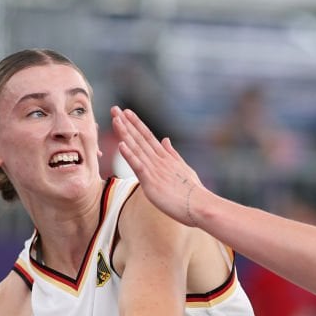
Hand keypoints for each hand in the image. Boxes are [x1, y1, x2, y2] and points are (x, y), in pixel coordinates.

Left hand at [110, 106, 204, 226]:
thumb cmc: (193, 192)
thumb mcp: (183, 168)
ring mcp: (155, 170)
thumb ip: (172, 154)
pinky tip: (120, 144)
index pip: (148, 137)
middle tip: (114, 109)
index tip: (126, 112)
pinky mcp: (152, 182)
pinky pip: (138, 166)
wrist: (201, 205)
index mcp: (166, 158)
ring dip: (125, 134)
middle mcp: (159, 160)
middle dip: (126, 123)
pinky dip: (129, 155)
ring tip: (115, 119)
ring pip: (137, 148)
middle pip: (140, 138)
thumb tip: (165, 139)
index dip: (136, 124)